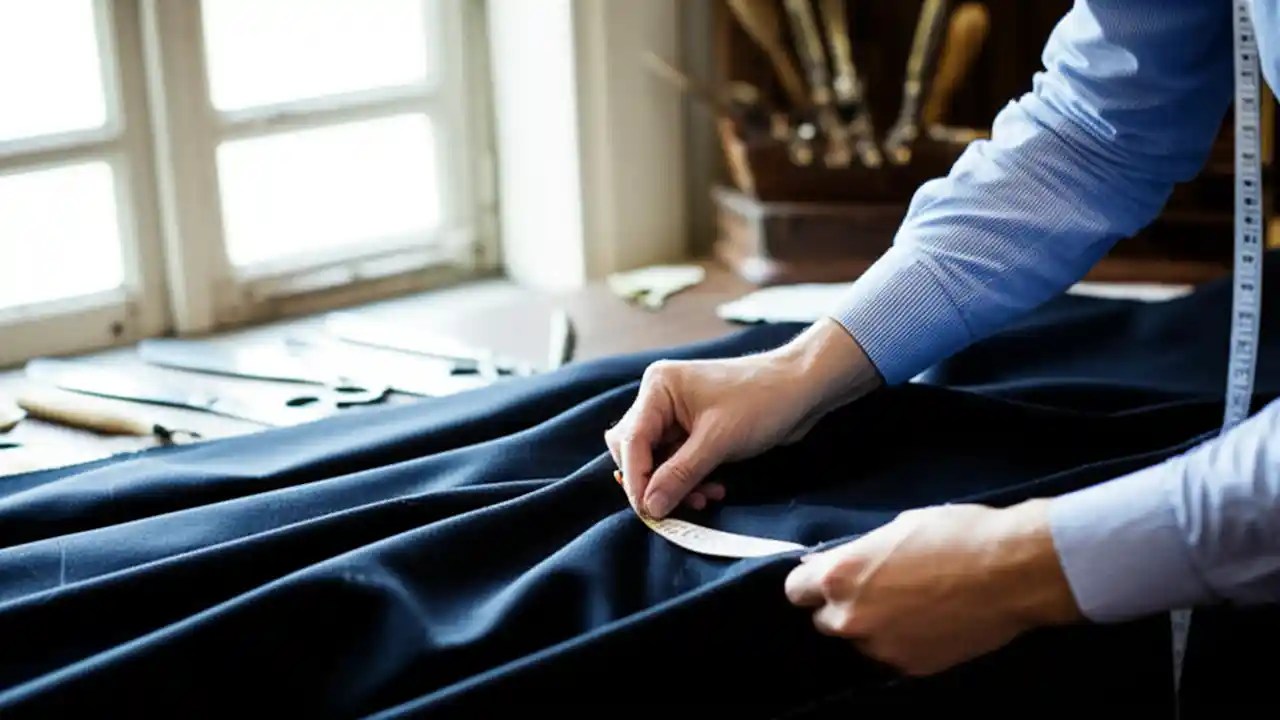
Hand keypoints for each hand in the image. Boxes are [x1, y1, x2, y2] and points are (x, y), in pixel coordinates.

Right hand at [605, 319, 879, 518]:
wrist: (803, 389)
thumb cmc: (762, 401)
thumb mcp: (718, 441)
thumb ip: (679, 475)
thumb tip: (649, 507)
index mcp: (659, 388)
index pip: (631, 440)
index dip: (636, 478)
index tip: (647, 511)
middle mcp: (661, 399)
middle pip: (636, 451)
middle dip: (655, 482)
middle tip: (675, 507)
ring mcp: (677, 415)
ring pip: (657, 461)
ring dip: (674, 485)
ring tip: (704, 499)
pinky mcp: (693, 430)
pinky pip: (677, 463)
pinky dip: (689, 480)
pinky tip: (712, 490)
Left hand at [784, 499, 1081, 676]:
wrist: (1013, 571)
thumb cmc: (958, 535)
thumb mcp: (897, 527)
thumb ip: (861, 552)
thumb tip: (846, 561)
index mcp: (841, 577)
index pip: (796, 590)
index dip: (811, 582)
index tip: (824, 578)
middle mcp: (852, 618)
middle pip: (825, 620)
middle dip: (843, 605)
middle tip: (876, 588)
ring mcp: (882, 648)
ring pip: (860, 640)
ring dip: (873, 626)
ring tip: (910, 605)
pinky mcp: (912, 667)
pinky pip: (892, 655)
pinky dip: (903, 641)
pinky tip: (929, 621)